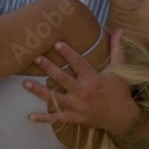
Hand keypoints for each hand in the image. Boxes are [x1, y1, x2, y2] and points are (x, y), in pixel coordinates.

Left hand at [24, 29, 141, 138]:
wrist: (123, 118)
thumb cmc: (119, 91)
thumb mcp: (119, 70)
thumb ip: (116, 49)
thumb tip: (120, 30)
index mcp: (93, 79)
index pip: (79, 63)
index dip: (68, 53)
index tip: (57, 43)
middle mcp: (83, 92)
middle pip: (62, 78)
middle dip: (48, 68)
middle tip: (36, 58)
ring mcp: (77, 107)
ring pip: (55, 97)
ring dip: (39, 91)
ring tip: (25, 83)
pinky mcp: (74, 118)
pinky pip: (56, 118)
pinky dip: (43, 118)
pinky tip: (30, 116)